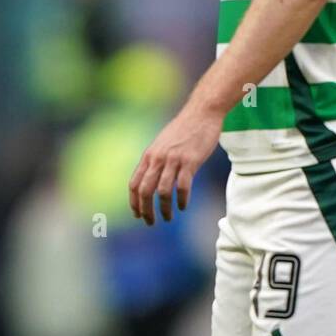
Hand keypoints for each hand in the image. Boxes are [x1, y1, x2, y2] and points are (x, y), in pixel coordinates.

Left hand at [129, 104, 220, 224]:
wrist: (202, 113)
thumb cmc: (184, 130)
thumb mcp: (163, 144)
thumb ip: (156, 160)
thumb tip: (151, 179)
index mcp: (149, 155)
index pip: (134, 183)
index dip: (134, 202)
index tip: (137, 214)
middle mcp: (158, 158)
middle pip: (145, 190)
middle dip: (146, 210)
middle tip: (151, 222)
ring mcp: (174, 160)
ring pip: (163, 191)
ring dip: (164, 209)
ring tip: (168, 217)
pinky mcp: (190, 161)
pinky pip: (182, 186)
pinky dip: (182, 200)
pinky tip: (183, 206)